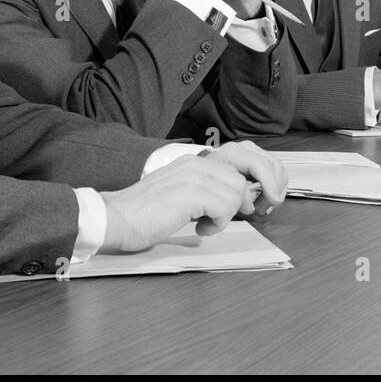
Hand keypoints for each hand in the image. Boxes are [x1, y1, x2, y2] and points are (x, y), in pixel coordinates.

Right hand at [98, 141, 285, 253]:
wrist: (114, 219)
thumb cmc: (147, 214)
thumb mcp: (188, 197)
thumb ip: (214, 192)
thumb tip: (248, 199)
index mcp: (198, 160)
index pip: (245, 153)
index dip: (264, 171)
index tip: (266, 197)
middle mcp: (198, 161)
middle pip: (251, 162)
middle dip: (266, 184)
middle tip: (259, 209)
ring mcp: (193, 174)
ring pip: (237, 189)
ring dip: (228, 213)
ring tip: (206, 223)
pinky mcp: (190, 191)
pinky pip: (225, 206)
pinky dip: (218, 223)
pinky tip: (199, 229)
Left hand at [206, 140, 287, 213]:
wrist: (198, 177)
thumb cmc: (203, 184)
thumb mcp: (215, 192)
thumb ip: (236, 197)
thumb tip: (251, 205)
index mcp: (232, 154)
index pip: (260, 165)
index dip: (270, 184)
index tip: (273, 200)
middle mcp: (244, 149)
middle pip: (274, 166)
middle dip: (275, 190)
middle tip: (265, 207)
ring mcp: (252, 152)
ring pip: (278, 168)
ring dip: (277, 190)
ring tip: (264, 205)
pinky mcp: (258, 158)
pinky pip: (276, 171)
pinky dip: (275, 186)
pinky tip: (266, 198)